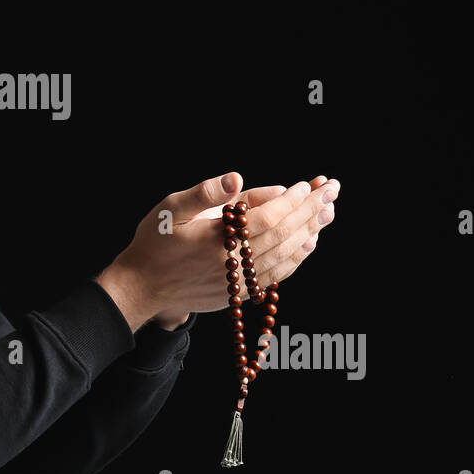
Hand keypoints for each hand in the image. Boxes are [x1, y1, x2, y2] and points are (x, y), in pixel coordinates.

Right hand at [143, 175, 341, 324]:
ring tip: (328, 212)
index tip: (308, 185)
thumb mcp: (170, 209)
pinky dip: (296, 258)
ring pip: (286, 256)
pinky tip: (307, 243)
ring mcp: (238, 283)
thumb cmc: (154, 242)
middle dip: (310, 211)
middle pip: (283, 236)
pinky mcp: (238, 295)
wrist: (141, 287)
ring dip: (310, 232)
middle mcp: (233, 265)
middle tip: (331, 190)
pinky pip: (277, 276)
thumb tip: (237, 177)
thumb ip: (205, 193)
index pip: (268, 218)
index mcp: (218, 241)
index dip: (292, 202)